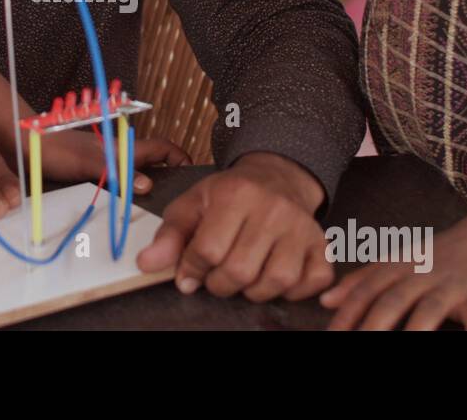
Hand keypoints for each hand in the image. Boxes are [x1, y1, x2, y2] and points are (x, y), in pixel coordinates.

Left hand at [36, 128, 192, 195]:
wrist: (24, 144)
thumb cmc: (54, 148)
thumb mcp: (88, 162)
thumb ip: (117, 172)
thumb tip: (147, 186)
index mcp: (122, 149)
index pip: (162, 148)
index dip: (180, 157)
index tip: (192, 175)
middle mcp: (116, 154)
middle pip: (150, 162)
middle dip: (165, 178)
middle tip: (172, 204)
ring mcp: (102, 163)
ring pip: (132, 174)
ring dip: (141, 188)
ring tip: (148, 213)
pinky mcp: (87, 171)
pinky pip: (113, 182)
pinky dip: (120, 193)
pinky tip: (117, 210)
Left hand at [136, 152, 332, 301]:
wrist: (276, 176)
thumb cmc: (230, 194)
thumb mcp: (193, 204)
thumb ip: (169, 235)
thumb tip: (146, 264)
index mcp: (236, 195)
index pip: (208, 249)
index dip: (192, 270)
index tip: (188, 275)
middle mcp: (273, 209)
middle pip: (240, 270)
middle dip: (219, 284)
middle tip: (215, 277)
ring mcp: (301, 228)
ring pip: (276, 281)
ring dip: (253, 291)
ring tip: (242, 277)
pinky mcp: (321, 244)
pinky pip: (313, 281)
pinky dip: (293, 291)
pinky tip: (274, 278)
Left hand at [318, 216, 466, 330]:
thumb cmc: (435, 258)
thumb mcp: (396, 262)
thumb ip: (361, 281)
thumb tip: (325, 301)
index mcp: (397, 266)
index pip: (366, 290)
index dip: (347, 312)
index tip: (333, 334)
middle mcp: (421, 274)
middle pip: (393, 300)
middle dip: (373, 325)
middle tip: (358, 343)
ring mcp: (451, 285)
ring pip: (430, 308)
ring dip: (415, 330)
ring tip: (405, 345)